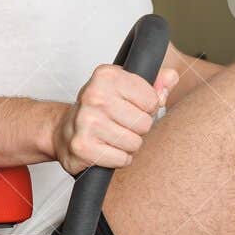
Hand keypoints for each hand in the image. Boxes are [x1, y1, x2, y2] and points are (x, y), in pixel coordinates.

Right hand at [53, 64, 178, 175]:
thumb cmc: (98, 109)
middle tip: (120, 124)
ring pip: (134, 143)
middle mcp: (94, 96)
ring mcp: (86, 122)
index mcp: (107, 76)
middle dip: (138, 129)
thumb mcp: (124, 88)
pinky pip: (122, 159)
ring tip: (113, 136)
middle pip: (144, 124)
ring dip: (128, 145)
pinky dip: (118, 158)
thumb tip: (172, 77)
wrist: (63, 131)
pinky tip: (106, 149)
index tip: (130, 107)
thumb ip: (153, 83)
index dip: (147, 108)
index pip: (152, 100)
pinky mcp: (83, 147)